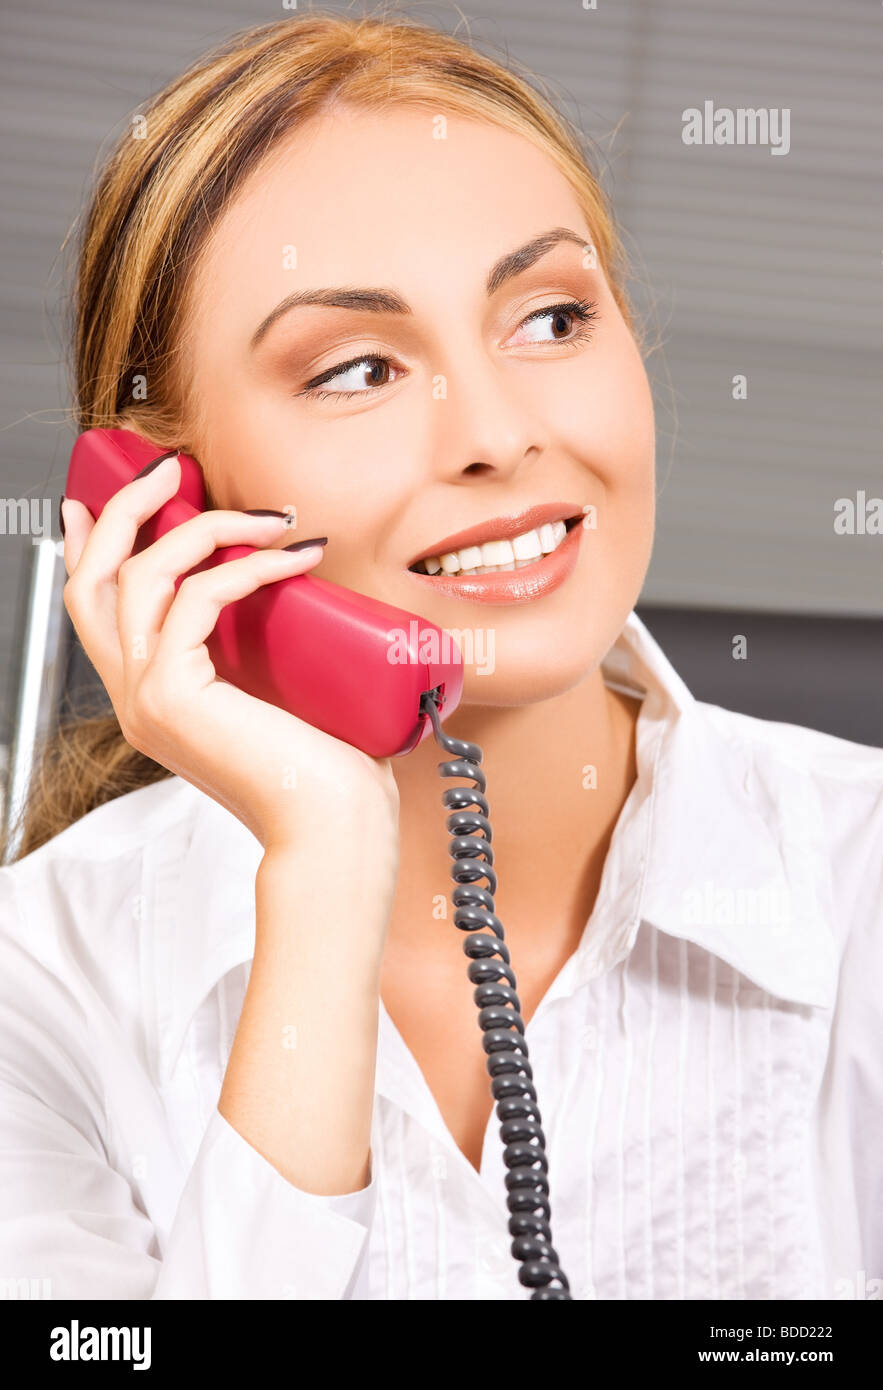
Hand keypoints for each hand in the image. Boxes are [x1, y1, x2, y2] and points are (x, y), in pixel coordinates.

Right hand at [60, 454, 399, 852]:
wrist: (335, 830)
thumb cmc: (326, 772)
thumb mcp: (279, 692)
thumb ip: (261, 646)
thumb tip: (291, 580)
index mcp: (154, 699)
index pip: (97, 609)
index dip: (96, 544)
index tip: (115, 493)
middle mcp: (135, 698)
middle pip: (92, 580)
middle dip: (125, 511)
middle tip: (169, 469)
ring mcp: (145, 700)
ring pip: (140, 577)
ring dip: (206, 529)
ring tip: (272, 517)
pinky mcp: (172, 697)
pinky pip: (194, 600)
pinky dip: (245, 567)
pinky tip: (293, 556)